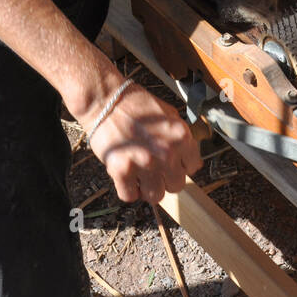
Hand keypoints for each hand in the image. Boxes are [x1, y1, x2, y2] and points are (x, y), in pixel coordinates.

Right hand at [77, 81, 202, 204]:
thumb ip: (180, 136)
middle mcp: (167, 153)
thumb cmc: (134, 104)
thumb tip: (189, 158)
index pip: (192, 167)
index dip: (180, 166)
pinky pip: (129, 196)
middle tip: (154, 170)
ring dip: (147, 188)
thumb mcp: (168, 113)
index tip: (171, 163)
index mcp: (181, 137)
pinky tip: (126, 178)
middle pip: (176, 185)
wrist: (104, 99)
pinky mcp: (122, 171)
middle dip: (165, 179)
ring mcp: (145, 163)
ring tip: (139, 176)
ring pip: (155, 196)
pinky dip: (127, 190)